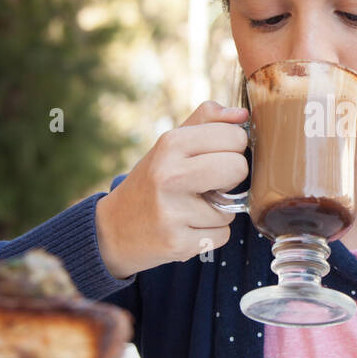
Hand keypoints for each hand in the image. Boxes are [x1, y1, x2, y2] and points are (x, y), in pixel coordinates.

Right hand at [95, 100, 249, 277]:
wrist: (113, 228)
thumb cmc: (152, 181)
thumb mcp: (170, 145)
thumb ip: (207, 121)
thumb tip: (243, 114)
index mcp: (170, 144)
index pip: (235, 136)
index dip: (233, 150)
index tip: (216, 157)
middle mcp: (168, 175)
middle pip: (238, 168)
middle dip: (232, 178)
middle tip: (210, 183)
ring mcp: (172, 211)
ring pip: (231, 209)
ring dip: (218, 212)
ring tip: (189, 209)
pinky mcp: (177, 242)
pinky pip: (222, 235)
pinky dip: (210, 234)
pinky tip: (186, 228)